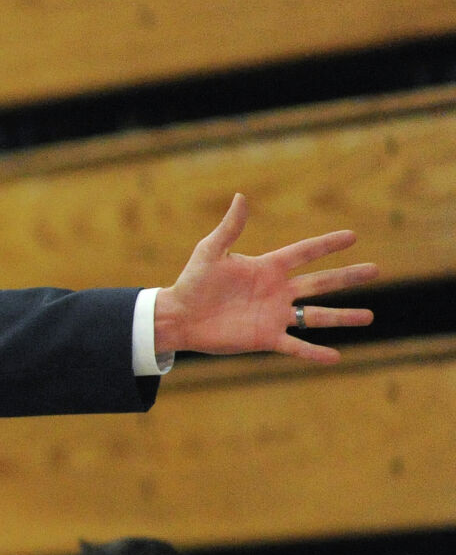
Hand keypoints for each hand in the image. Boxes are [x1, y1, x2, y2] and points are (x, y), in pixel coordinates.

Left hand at [152, 194, 375, 362]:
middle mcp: (277, 291)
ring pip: (316, 316)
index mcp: (267, 268)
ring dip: (342, 317)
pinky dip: (314, 353)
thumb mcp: (210, 252)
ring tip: (369, 316)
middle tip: (376, 269)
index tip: (352, 236)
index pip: (304, 253)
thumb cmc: (192, 282)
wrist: (178, 317)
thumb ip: (229, 228)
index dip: (327, 244)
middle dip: (348, 277)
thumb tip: (241, 197)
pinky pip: (295, 346)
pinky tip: (335, 357)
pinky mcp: (265, 338)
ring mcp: (273, 316)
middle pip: (320, 282)